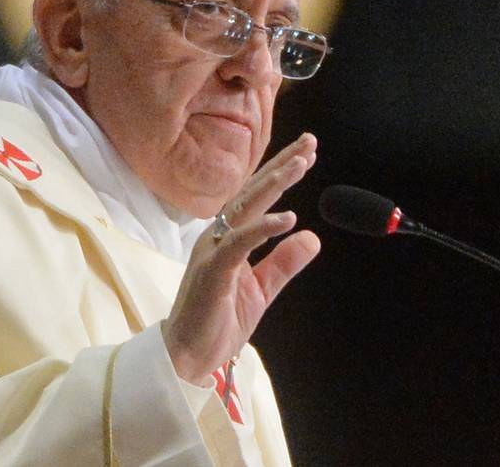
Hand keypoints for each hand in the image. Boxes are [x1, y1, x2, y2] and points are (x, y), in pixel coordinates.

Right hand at [164, 133, 320, 384]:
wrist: (189, 356)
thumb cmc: (217, 320)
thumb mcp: (261, 289)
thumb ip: (284, 262)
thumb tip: (311, 236)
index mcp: (229, 237)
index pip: (258, 198)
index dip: (281, 173)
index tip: (306, 153)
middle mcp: (218, 235)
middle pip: (253, 192)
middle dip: (282, 165)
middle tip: (309, 143)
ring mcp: (213, 250)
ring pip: (246, 208)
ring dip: (274, 184)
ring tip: (300, 165)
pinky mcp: (213, 270)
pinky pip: (240, 242)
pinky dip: (263, 228)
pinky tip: (287, 217)